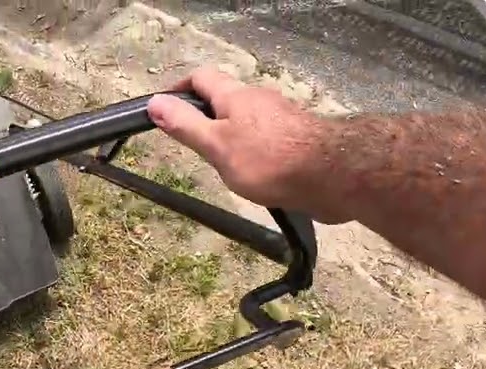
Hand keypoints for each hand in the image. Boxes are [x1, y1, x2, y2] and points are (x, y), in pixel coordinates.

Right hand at [148, 67, 332, 218]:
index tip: (164, 108)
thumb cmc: (267, 159)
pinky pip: (267, 138)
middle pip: (225, 98)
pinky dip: (253, 150)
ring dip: (231, 135)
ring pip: (247, 120)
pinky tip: (255, 174)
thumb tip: (154, 102)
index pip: (201, 77)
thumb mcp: (217, 145)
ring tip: (222, 165)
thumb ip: (186, 126)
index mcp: (235, 96)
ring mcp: (281, 118)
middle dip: (205, 116)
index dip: (179, 88)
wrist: (330, 175)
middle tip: (192, 144)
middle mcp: (259, 99)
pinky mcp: (298, 138)